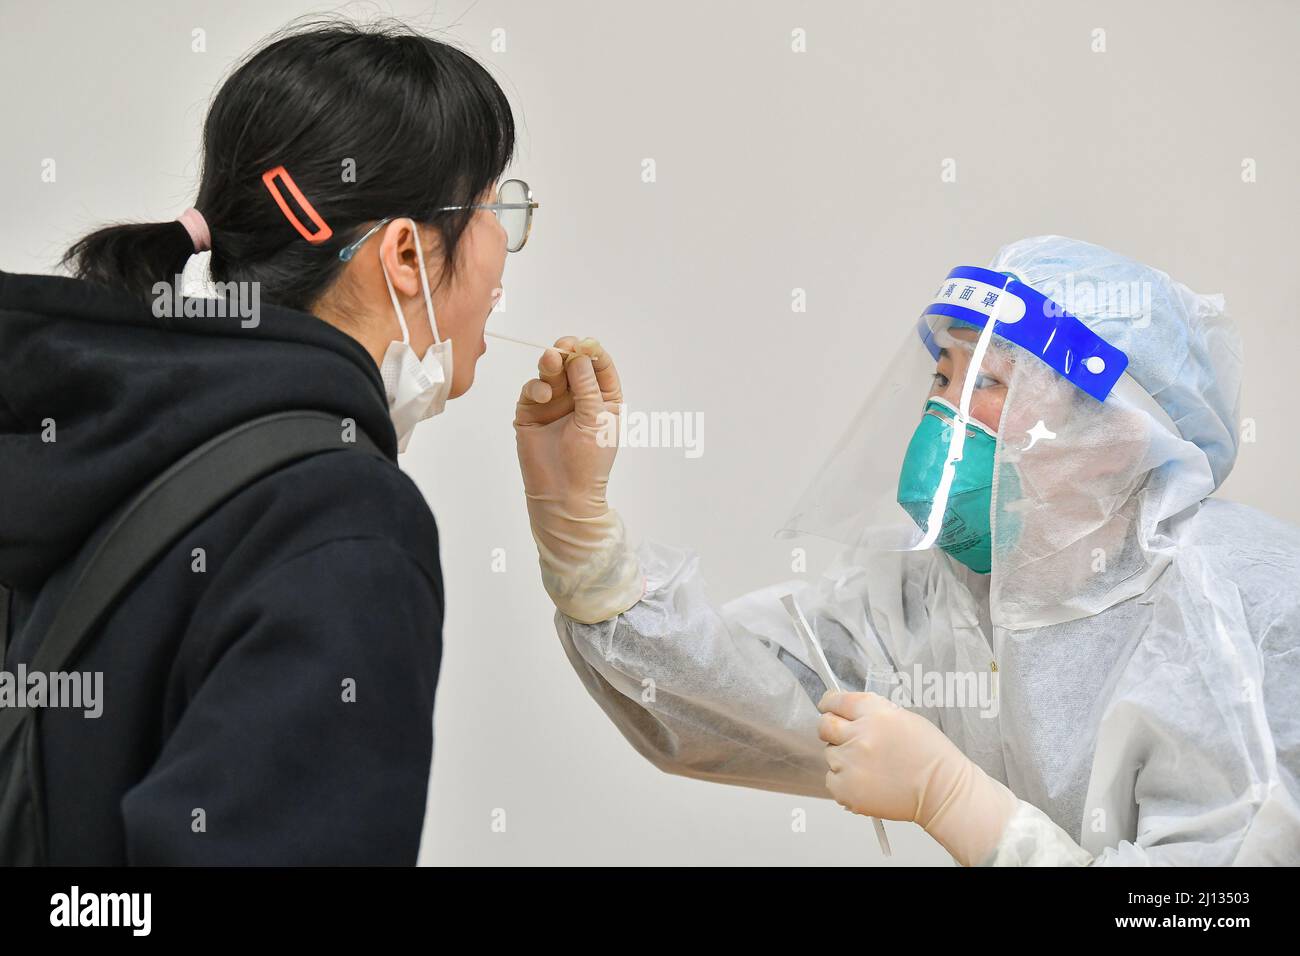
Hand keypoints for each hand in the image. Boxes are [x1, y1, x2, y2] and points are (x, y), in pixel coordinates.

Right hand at [514, 337, 620, 524]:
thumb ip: (588, 387)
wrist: (563, 493)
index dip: (592, 352)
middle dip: (568, 352)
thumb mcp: (596, 419)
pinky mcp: (531, 412)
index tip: (586, 344)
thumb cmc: (589, 460)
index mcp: (603, 398)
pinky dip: (538, 387)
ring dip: (551, 364)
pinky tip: (544, 395)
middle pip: (572, 364)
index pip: (599, 366)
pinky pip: (533, 389)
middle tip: (564, 346)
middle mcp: (578, 396)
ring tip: (551, 360)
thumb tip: (580, 356)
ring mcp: (553, 403)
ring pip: (551, 372)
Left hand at [818, 691, 1018, 865]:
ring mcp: (850, 763)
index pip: (837, 701)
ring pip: (830, 754)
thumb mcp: (905, 719)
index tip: (827, 705)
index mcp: (875, 714)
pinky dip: (844, 781)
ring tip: (869, 766)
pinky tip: (867, 781)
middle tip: (846, 737)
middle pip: (825, 725)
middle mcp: (859, 736)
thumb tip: (850, 712)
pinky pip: (832, 780)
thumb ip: (874, 713)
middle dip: (832, 729)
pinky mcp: (847, 789)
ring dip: (843, 757)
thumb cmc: (931, 757)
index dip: (829, 703)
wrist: (942, 792)